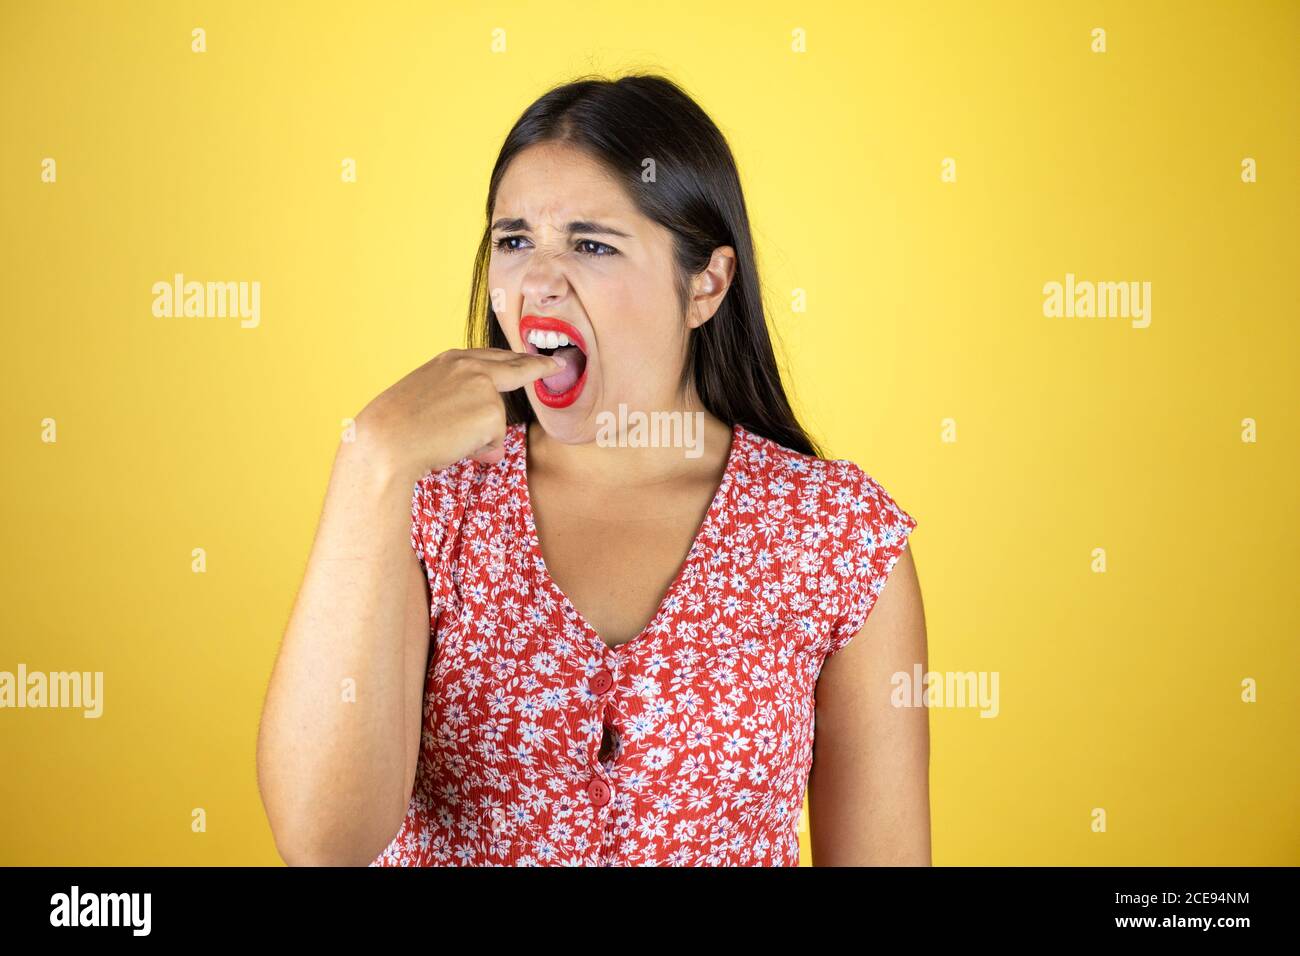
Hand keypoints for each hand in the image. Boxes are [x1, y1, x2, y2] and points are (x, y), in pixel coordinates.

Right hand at [357, 347, 564, 477]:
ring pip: (497, 421)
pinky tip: (453, 445)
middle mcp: (471, 365)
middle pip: (517, 367)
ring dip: (479, 439)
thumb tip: (493, 451)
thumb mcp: (429, 404)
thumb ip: (463, 414)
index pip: (494, 357)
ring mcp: (484, 386)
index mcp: (452, 359)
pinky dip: (479, 451)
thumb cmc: (398, 427)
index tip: (538, 358)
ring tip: (445, 438)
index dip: (517, 360)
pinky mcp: (492, 412)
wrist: (389, 440)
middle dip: (539, 367)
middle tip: (558, 364)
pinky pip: (494, 442)